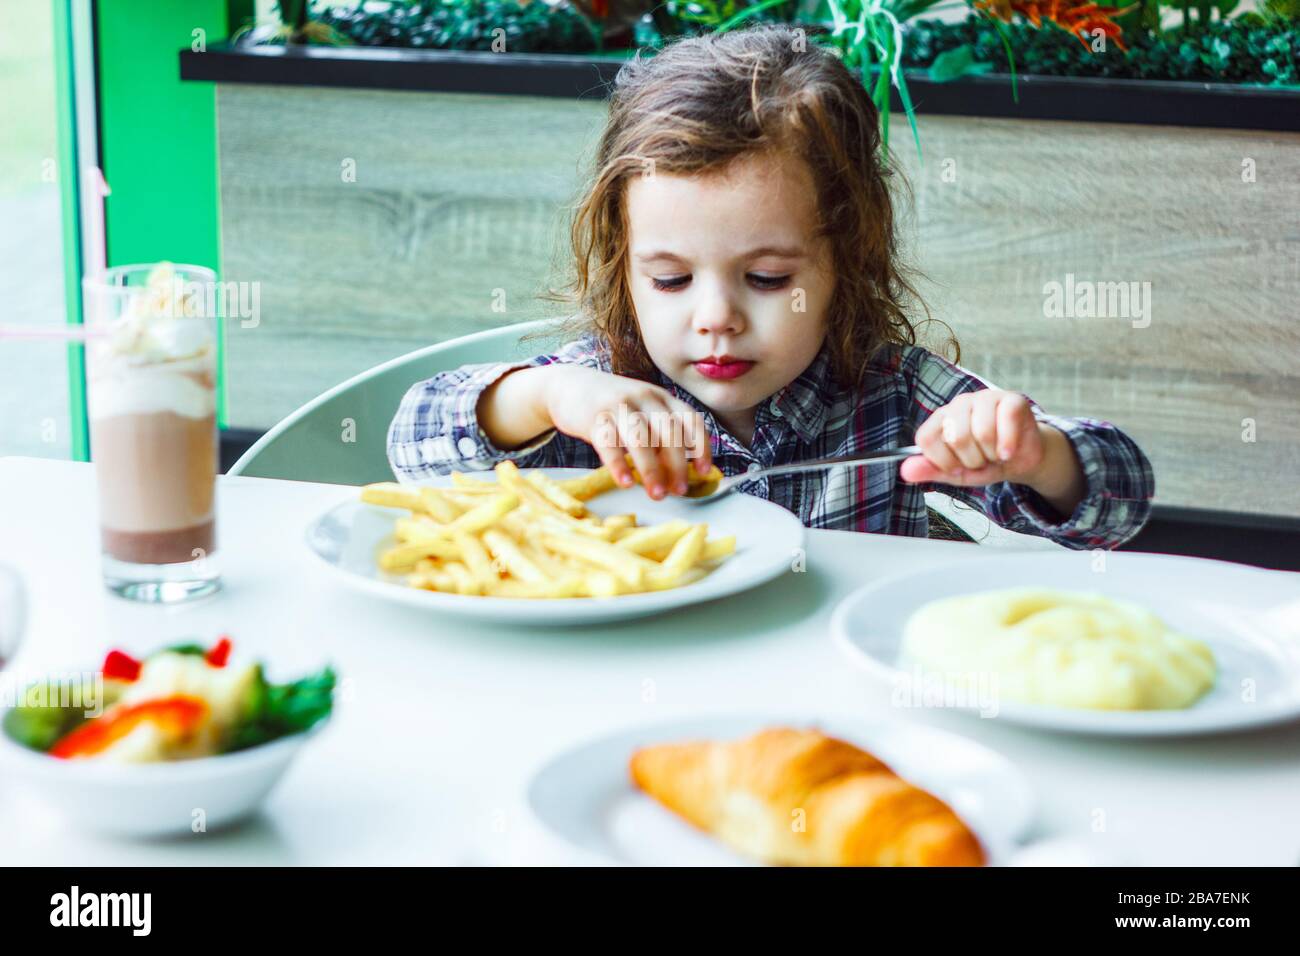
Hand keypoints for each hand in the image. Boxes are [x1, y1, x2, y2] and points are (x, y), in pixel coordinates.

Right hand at [543, 366, 712, 499]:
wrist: (567, 385)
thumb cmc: (612, 407)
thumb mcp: (642, 412)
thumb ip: (659, 435)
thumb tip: (680, 473)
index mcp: (661, 397)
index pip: (690, 419)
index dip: (701, 446)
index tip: (704, 472)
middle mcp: (644, 397)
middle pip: (668, 431)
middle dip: (678, 464)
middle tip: (680, 490)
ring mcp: (618, 405)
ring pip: (640, 438)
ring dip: (651, 469)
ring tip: (657, 494)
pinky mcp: (594, 416)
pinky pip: (609, 442)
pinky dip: (618, 465)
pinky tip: (625, 482)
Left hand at [899, 390, 1044, 486]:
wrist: (1021, 461)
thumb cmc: (986, 463)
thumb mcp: (955, 473)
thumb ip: (931, 470)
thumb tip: (905, 471)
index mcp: (941, 419)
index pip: (926, 439)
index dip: (942, 461)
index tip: (956, 468)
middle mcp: (959, 404)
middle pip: (956, 437)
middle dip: (971, 460)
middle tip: (980, 459)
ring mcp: (985, 398)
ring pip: (982, 432)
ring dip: (991, 454)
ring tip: (995, 453)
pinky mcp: (1012, 399)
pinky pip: (1006, 422)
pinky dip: (1008, 445)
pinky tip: (1008, 450)